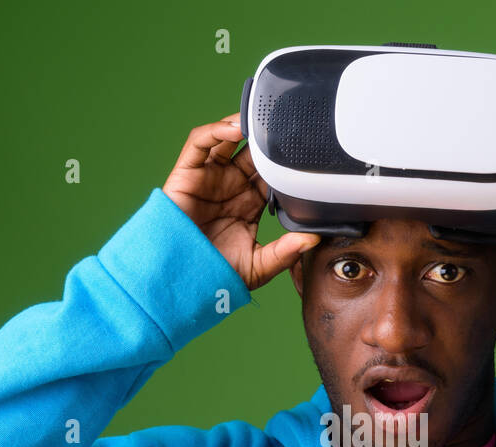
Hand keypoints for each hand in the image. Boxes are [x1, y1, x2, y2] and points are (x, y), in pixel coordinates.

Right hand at [161, 113, 320, 290]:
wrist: (181, 280)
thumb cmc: (214, 273)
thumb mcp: (258, 266)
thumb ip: (285, 252)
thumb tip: (314, 240)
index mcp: (250, 202)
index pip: (273, 172)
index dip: (287, 161)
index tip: (307, 152)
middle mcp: (230, 185)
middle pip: (254, 150)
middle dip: (269, 137)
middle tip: (289, 126)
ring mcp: (209, 177)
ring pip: (227, 138)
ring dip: (244, 124)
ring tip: (263, 117)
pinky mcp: (187, 173)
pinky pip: (200, 142)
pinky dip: (216, 130)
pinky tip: (235, 129)